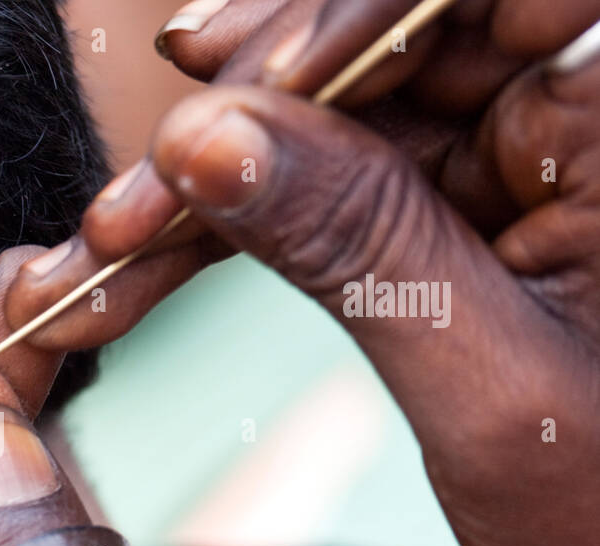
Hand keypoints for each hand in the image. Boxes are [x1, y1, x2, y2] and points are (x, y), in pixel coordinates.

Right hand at [5, 1, 599, 545]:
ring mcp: (507, 154)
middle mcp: (570, 111)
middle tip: (138, 191)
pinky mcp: (451, 202)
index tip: (234, 86)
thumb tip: (205, 138)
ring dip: (208, 174)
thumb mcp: (488, 385)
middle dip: (242, 108)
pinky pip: (319, 181)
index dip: (352, 12)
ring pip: (329, 112)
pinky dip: (226, 223)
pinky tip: (144, 254)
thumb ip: (356, 245)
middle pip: (384, 39)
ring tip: (114, 240)